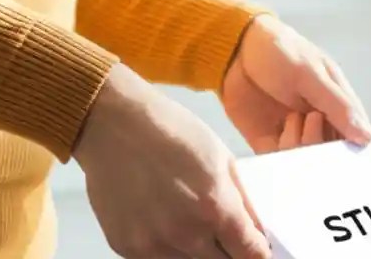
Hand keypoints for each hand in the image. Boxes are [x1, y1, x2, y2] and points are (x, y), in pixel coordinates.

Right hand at [74, 63, 270, 258]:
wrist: (113, 125)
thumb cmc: (170, 131)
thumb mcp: (222, 157)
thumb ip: (243, 202)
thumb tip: (257, 233)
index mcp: (216, 208)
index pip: (253, 255)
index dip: (257, 251)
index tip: (255, 246)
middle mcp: (187, 234)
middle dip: (228, 251)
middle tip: (222, 232)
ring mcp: (154, 245)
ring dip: (198, 251)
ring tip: (187, 219)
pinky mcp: (127, 248)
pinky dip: (168, 249)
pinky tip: (162, 221)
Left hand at [222, 15, 370, 153]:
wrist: (233, 49)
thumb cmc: (279, 52)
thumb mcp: (311, 75)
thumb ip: (338, 106)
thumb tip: (368, 137)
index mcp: (337, 105)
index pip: (357, 137)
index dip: (357, 150)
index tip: (354, 157)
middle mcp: (319, 123)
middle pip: (333, 154)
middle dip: (326, 148)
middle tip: (314, 124)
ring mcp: (294, 134)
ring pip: (307, 161)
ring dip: (302, 144)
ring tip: (292, 119)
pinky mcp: (268, 142)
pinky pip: (280, 162)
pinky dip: (282, 155)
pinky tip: (280, 132)